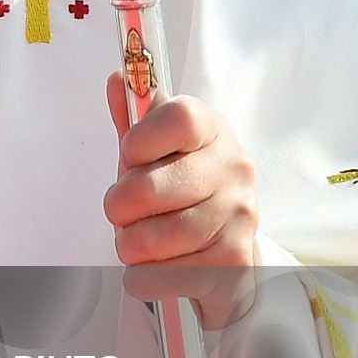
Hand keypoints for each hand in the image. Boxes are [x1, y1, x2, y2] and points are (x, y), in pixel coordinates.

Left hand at [103, 75, 258, 330]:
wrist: (224, 251)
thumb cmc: (181, 193)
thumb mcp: (156, 151)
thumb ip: (134, 119)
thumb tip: (118, 80)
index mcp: (213, 131)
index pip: (179, 119)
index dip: (139, 140)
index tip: (129, 156)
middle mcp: (234, 170)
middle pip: (149, 189)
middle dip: (118, 207)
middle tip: (122, 211)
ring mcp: (239, 217)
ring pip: (151, 239)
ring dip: (129, 245)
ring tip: (137, 240)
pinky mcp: (234, 263)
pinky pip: (160, 276)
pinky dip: (142, 277)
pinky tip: (154, 266)